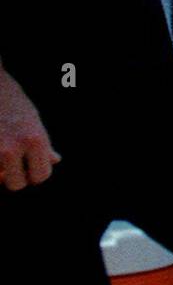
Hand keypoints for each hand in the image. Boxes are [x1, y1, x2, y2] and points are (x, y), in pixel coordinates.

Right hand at [0, 68, 60, 190]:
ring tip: (4, 154)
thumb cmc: (13, 100)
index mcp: (35, 139)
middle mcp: (14, 147)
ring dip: (1, 172)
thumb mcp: (33, 119)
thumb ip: (43, 143)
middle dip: (17, 177)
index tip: (32, 165)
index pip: (41, 175)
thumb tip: (55, 160)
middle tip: (15, 164)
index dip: (37, 173)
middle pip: (17, 184)